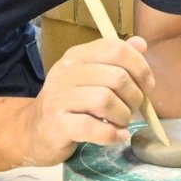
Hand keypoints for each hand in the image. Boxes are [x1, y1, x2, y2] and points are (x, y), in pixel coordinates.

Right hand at [19, 36, 154, 165]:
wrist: (32, 131)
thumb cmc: (70, 103)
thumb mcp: (91, 76)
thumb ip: (116, 59)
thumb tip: (141, 44)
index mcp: (77, 55)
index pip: (115, 48)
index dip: (139, 66)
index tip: (147, 86)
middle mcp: (66, 72)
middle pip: (116, 76)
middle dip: (135, 96)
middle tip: (134, 108)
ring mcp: (59, 98)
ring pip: (106, 101)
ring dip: (124, 116)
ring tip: (122, 122)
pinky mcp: (57, 126)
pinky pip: (93, 128)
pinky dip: (112, 134)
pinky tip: (118, 136)